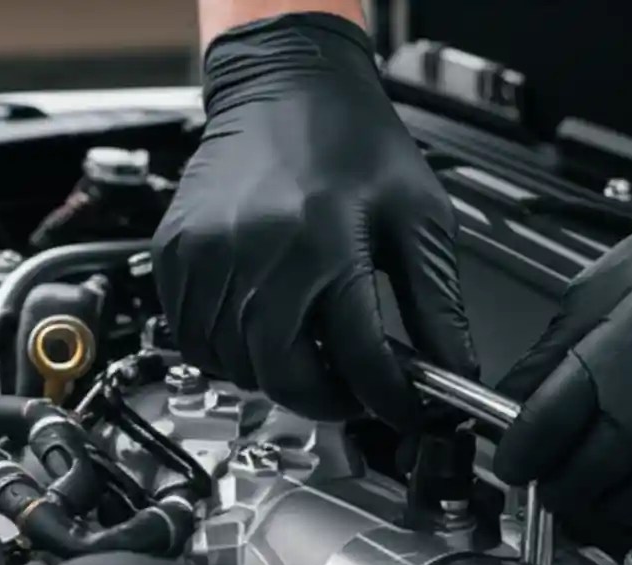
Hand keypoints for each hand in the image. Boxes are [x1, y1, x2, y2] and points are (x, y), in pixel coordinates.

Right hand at [153, 13, 475, 429]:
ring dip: (279, 376)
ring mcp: (207, 255)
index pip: (360, 359)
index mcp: (324, 242)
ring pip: (236, 366)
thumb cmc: (353, 142)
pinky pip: (195, 338)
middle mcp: (256, 252)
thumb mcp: (419, 218)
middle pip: (285, 377)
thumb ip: (437, 304)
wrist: (285, 87)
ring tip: (314, 350)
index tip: (405, 409)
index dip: (389, 400)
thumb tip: (455, 372)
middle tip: (357, 390)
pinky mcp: (177, 254)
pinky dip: (231, 351)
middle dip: (328, 399)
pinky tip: (266, 328)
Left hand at [494, 137, 631, 529]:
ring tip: (604, 495)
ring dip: (623, 506)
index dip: (530, 446)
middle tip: (555, 488)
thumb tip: (510, 409)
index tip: (514, 464)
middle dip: (571, 484)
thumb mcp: (609, 282)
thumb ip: (557, 349)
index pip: (569, 403)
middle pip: (615, 455)